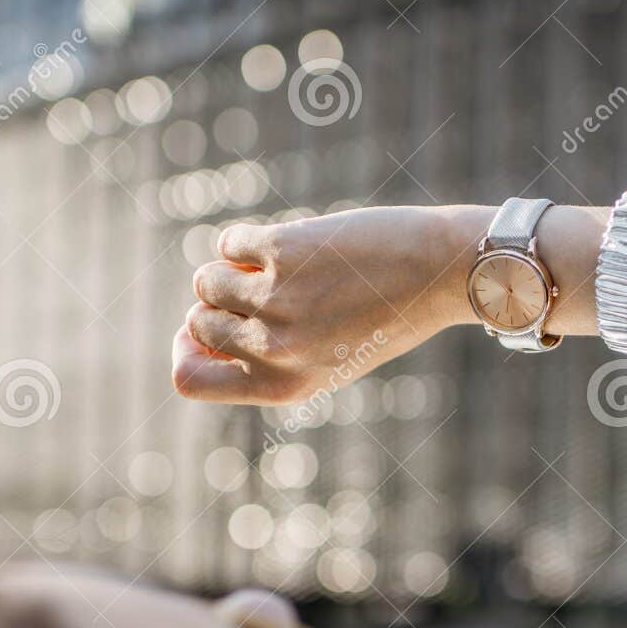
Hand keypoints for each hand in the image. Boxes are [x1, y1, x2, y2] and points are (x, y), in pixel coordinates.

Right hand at [171, 206, 486, 405]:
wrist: (439, 272)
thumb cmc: (385, 317)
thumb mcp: (327, 360)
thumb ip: (268, 358)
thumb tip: (196, 328)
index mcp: (282, 387)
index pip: (187, 381)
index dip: (187, 354)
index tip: (204, 333)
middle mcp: (274, 351)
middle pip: (195, 324)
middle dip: (216, 304)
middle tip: (259, 290)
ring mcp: (274, 301)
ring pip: (206, 280)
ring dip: (232, 269)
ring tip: (276, 268)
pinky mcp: (282, 252)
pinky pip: (230, 243)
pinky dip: (249, 240)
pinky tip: (288, 244)